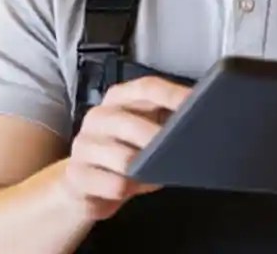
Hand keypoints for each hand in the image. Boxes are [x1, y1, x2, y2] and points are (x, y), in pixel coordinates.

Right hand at [58, 76, 190, 220]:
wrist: (83, 186)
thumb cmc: (123, 155)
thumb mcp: (145, 135)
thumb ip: (166, 124)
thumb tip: (200, 122)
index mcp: (117, 99)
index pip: (147, 87)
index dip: (174, 95)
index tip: (199, 106)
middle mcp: (97, 116)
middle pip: (133, 122)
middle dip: (161, 140)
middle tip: (182, 151)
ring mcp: (83, 145)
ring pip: (125, 159)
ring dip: (145, 170)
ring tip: (153, 174)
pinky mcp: (77, 175)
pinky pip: (115, 185)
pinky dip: (130, 190)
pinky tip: (131, 188)